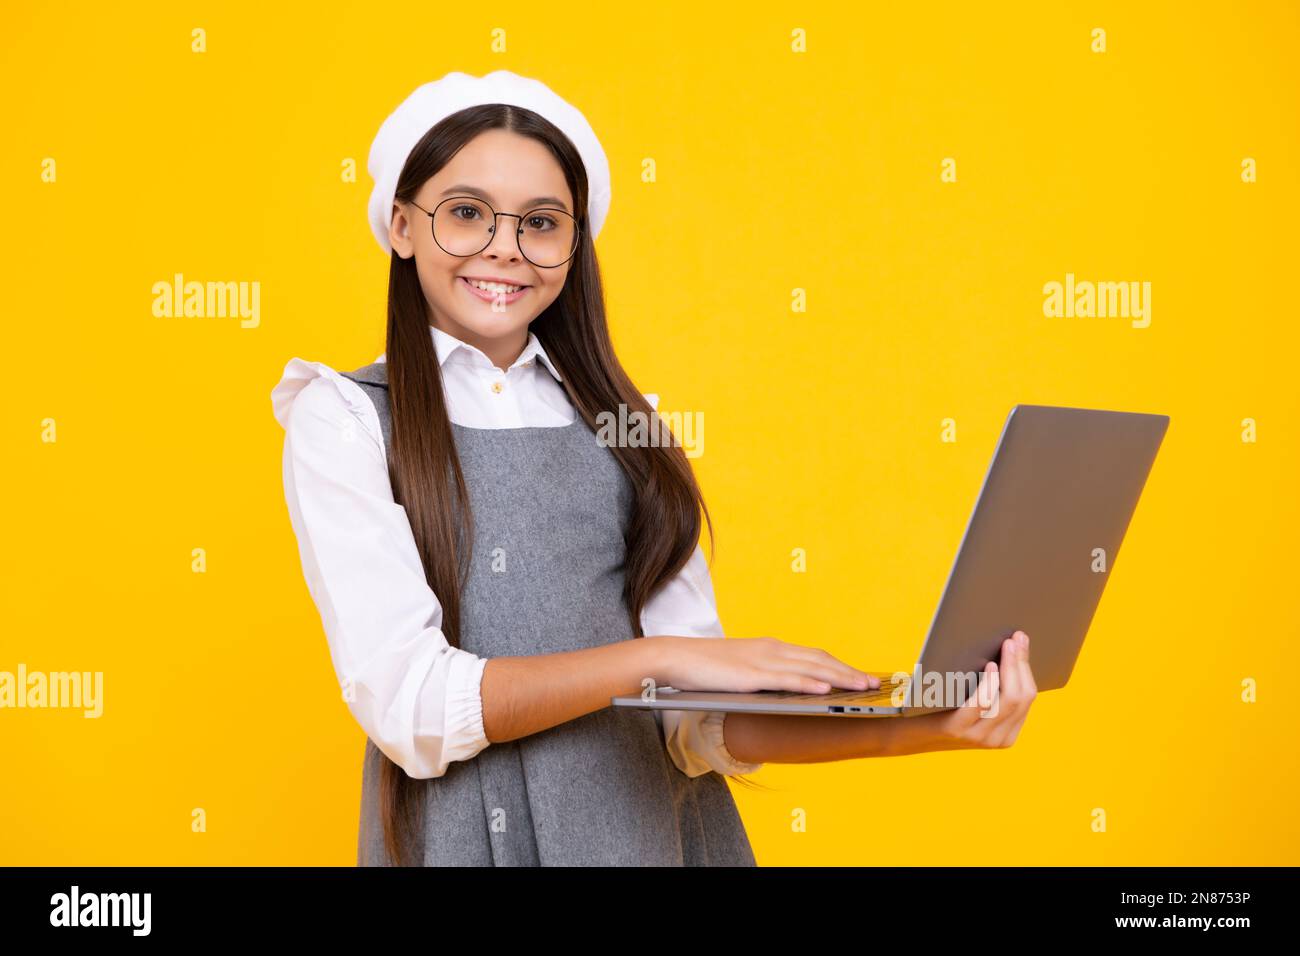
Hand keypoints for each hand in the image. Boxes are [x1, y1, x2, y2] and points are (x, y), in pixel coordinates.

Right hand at [648, 635, 880, 693]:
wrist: (674, 658)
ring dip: (840, 676)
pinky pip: (786, 679)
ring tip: (862, 687)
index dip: (841, 665)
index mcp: (770, 648)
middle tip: (876, 683)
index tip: (862, 676)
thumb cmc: (705, 668)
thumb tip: (788, 694)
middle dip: (850, 671)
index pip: (814, 656)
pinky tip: (826, 689)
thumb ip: (766, 678)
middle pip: (820, 659)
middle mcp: (771, 649)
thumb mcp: (742, 671)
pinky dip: (809, 683)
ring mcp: (762, 661)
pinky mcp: (750, 674)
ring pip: (810, 668)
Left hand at [933, 630, 1037, 748]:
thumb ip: (992, 687)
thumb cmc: (940, 707)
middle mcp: (997, 738)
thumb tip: (1010, 649)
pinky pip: (982, 703)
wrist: (906, 732)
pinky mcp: (958, 729)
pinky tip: (990, 665)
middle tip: (1017, 638)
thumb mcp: (972, 700)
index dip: (1026, 667)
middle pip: (1021, 696)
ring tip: (1007, 646)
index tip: (1023, 641)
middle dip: (1020, 664)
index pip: (1027, 697)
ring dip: (1010, 668)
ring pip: (1008, 699)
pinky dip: (990, 682)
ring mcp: (979, 736)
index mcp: (1007, 732)